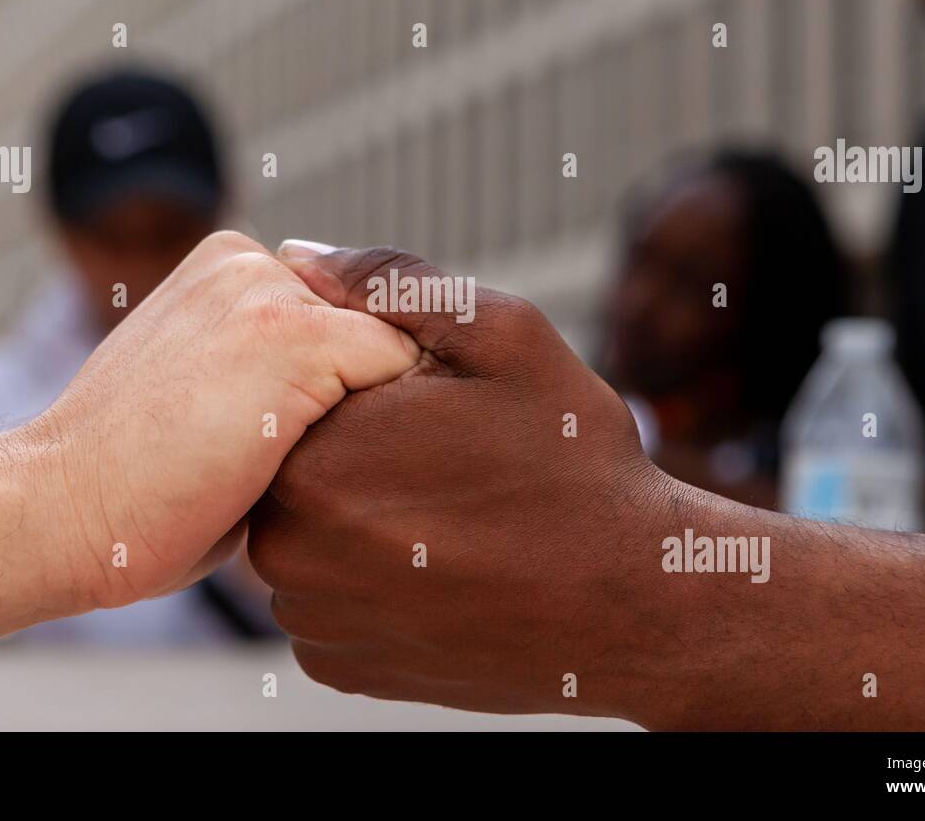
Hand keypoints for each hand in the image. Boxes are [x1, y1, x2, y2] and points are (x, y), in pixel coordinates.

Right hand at [19, 231, 419, 610]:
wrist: (61, 509)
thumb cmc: (139, 484)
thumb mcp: (210, 396)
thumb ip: (273, 370)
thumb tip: (359, 391)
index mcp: (226, 268)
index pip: (345, 312)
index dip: (353, 383)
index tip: (331, 438)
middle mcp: (250, 263)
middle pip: (374, 327)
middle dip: (369, 392)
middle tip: (318, 462)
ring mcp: (271, 293)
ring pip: (391, 349)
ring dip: (380, 411)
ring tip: (315, 470)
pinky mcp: (296, 336)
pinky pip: (399, 369)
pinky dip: (390, 426)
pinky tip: (332, 470)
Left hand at [249, 245, 663, 719]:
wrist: (632, 603)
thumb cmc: (573, 462)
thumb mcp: (502, 336)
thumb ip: (388, 283)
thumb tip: (298, 258)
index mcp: (315, 457)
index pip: (294, 396)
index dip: (366, 392)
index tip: (432, 410)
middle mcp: (291, 547)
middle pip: (296, 467)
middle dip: (358, 453)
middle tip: (445, 465)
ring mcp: (313, 616)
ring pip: (306, 536)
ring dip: (357, 519)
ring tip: (448, 519)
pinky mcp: (339, 667)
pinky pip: (326, 600)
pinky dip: (367, 580)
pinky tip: (437, 569)